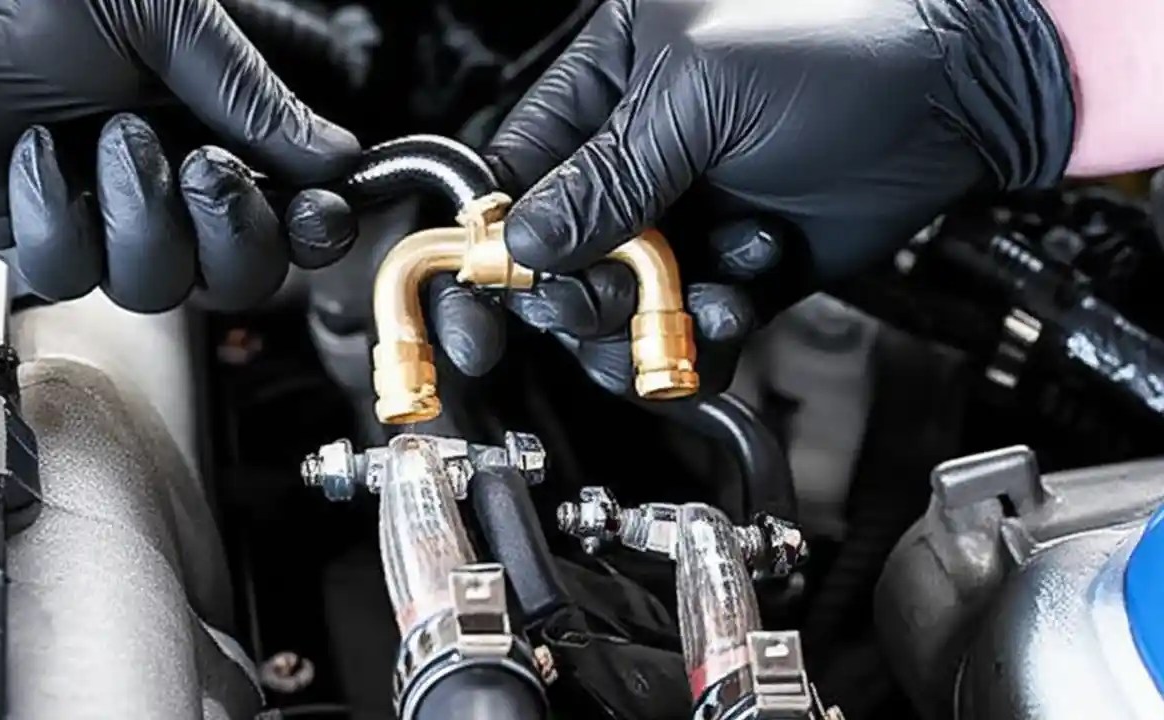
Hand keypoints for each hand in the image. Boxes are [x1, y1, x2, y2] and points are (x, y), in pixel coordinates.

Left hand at [0, 0, 358, 311]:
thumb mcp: (169, 19)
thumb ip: (254, 98)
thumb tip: (334, 156)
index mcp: (213, 124)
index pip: (293, 210)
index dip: (313, 227)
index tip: (318, 212)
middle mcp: (168, 180)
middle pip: (240, 274)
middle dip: (232, 233)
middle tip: (207, 171)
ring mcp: (103, 214)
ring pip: (160, 287)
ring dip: (142, 220)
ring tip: (109, 141)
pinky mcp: (35, 236)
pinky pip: (71, 274)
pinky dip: (55, 218)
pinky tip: (37, 152)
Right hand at [432, 0, 1073, 393]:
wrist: (971, 85)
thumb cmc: (847, 37)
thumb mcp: (704, 90)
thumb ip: (608, 174)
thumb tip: (529, 242)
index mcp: (611, 74)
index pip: (521, 168)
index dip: (497, 235)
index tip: (489, 293)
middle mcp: (642, 147)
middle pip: (564, 249)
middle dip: (580, 288)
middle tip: (608, 299)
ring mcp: (691, 210)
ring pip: (623, 300)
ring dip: (645, 318)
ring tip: (692, 301)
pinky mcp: (739, 263)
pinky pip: (691, 322)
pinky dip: (703, 331)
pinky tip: (737, 294)